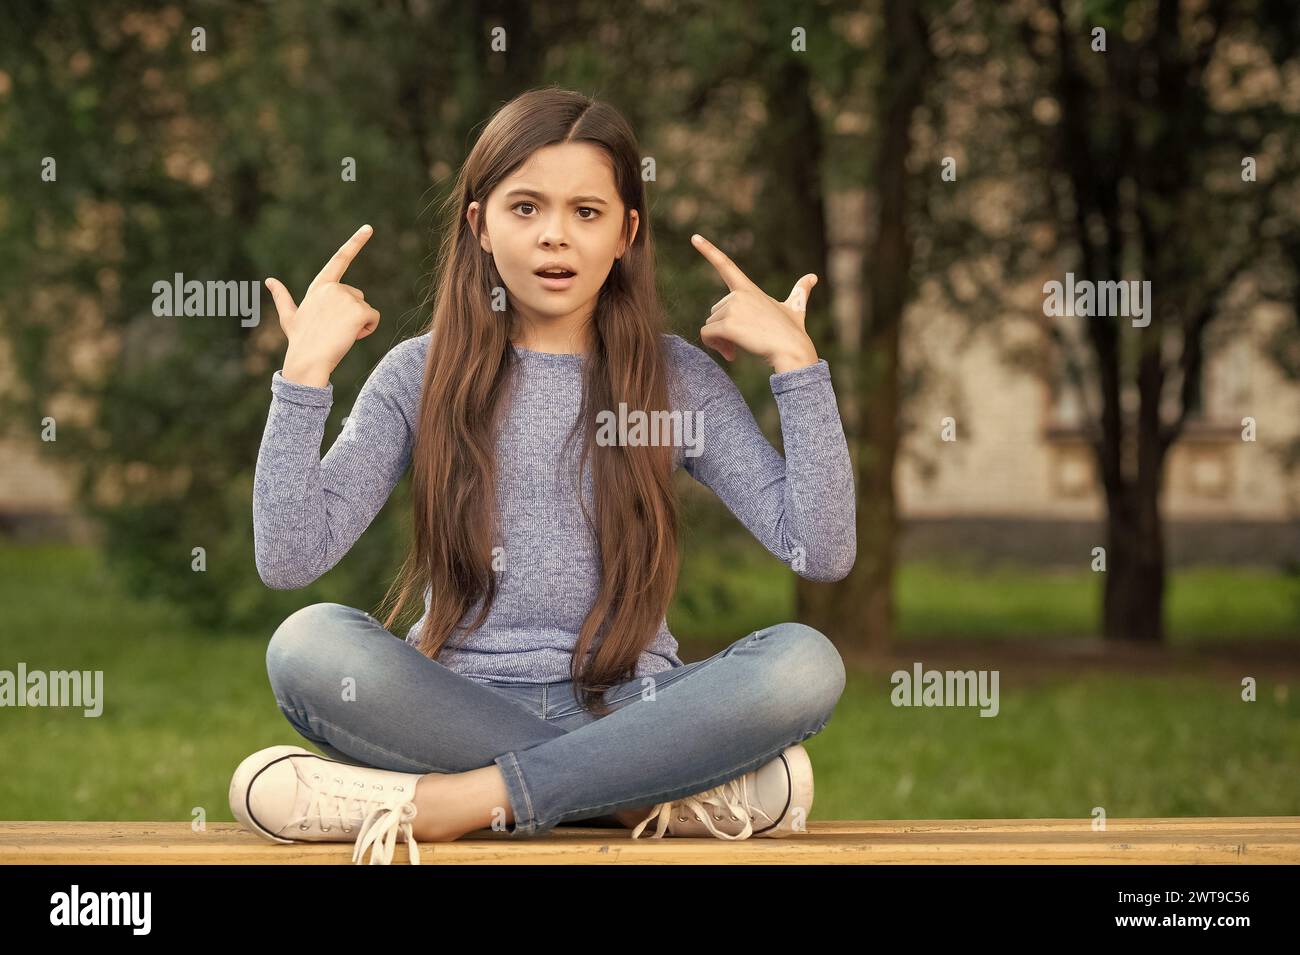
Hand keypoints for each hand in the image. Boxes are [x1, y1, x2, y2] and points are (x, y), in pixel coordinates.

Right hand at [266, 224, 380, 384]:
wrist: (307, 360)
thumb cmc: (299, 341)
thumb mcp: (289, 316)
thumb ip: (282, 296)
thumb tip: (269, 280)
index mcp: (319, 286)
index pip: (340, 259)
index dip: (355, 242)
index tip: (369, 228)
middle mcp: (333, 287)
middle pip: (357, 297)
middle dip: (352, 314)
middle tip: (334, 330)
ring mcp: (346, 297)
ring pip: (366, 309)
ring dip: (359, 324)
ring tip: (339, 335)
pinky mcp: (358, 309)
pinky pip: (374, 318)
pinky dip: (367, 329)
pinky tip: (350, 337)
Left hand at [692, 233, 818, 371]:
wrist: (792, 350)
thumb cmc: (793, 332)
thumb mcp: (796, 308)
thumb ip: (800, 292)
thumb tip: (813, 277)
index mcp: (748, 289)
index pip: (726, 265)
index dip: (709, 250)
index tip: (694, 237)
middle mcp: (738, 294)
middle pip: (715, 312)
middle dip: (723, 329)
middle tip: (741, 342)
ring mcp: (733, 308)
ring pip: (711, 326)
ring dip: (720, 341)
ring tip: (739, 349)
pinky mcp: (728, 325)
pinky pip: (707, 335)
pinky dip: (715, 347)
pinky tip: (732, 354)